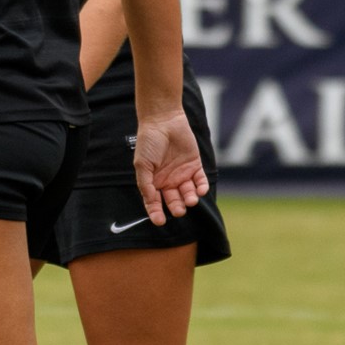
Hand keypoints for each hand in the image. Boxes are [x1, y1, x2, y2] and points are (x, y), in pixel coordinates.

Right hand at [133, 107, 208, 224]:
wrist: (164, 123)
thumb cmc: (149, 143)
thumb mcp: (143, 165)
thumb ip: (146, 184)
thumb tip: (150, 200)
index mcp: (153, 182)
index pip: (154, 202)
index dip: (156, 212)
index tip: (160, 222)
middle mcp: (168, 180)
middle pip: (173, 200)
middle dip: (176, 207)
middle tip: (179, 211)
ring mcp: (182, 173)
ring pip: (188, 192)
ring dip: (190, 198)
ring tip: (190, 200)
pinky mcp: (195, 165)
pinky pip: (200, 180)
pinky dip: (201, 187)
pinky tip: (200, 190)